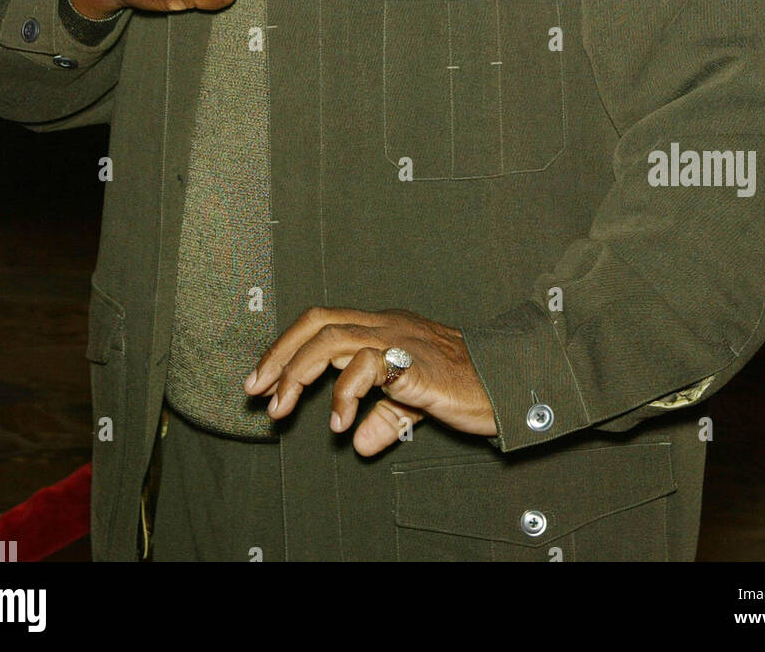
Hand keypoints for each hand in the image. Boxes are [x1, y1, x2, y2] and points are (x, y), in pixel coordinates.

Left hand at [244, 306, 497, 455]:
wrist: (508, 384)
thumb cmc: (464, 388)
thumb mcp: (414, 405)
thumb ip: (384, 416)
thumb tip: (360, 442)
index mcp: (383, 327)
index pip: (323, 322)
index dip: (288, 347)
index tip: (264, 382)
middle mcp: (385, 324)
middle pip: (317, 321)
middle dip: (279, 354)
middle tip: (256, 391)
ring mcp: (398, 338)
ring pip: (331, 338)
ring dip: (298, 372)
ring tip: (282, 407)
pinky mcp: (410, 361)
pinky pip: (365, 365)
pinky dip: (343, 393)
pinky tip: (340, 421)